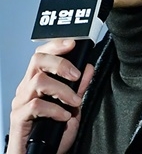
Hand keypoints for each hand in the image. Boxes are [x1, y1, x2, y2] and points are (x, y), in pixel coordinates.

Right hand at [7, 39, 93, 153]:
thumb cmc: (53, 133)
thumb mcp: (72, 106)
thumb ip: (79, 86)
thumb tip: (88, 67)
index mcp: (37, 81)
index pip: (42, 54)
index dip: (56, 45)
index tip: (73, 44)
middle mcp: (26, 88)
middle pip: (37, 60)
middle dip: (60, 63)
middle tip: (76, 76)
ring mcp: (20, 102)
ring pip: (39, 81)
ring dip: (62, 90)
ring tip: (74, 102)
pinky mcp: (18, 118)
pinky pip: (36, 105)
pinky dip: (55, 109)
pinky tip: (64, 117)